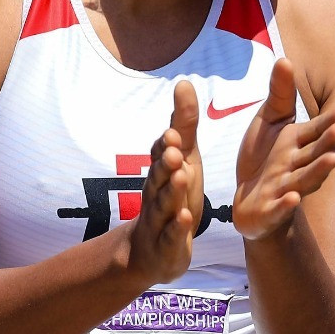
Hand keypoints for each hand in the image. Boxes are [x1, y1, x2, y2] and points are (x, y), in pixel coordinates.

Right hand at [129, 80, 202, 284]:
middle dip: (166, 163)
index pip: (161, 154)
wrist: (150, 251)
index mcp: (161, 172)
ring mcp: (160, 221)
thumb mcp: (183, 159)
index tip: (174, 130)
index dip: (168, 144)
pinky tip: (185, 220)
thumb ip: (185, 125)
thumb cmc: (172, 196)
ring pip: (164, 205)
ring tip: (181, 177)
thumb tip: (184, 82)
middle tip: (175, 150)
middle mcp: (156, 193)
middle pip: (159, 177)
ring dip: (171, 191)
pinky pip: (172, 237)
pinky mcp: (168, 246)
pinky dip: (177, 229)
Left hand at [234, 59, 334, 241]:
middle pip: (316, 152)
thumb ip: (280, 94)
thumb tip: (286, 59)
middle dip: (330, 141)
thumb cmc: (263, 158)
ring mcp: (285, 189)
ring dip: (319, 170)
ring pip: (305, 179)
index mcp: (299, 143)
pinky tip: (293, 199)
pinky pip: (278, 208)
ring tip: (333, 159)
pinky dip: (285, 205)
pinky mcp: (269, 211)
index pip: (319, 129)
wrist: (249, 202)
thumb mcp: (269, 122)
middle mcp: (297, 166)